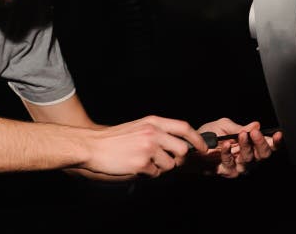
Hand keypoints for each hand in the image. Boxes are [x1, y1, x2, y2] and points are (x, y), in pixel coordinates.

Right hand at [81, 115, 208, 178]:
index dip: (197, 139)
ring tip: (144, 162)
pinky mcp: (142, 163)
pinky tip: (135, 166)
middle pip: (182, 150)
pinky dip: (148, 174)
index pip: (184, 127)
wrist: (92, 146)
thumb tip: (179, 144)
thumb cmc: (114, 139)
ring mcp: (148, 148)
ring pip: (170, 165)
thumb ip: (158, 132)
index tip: (203, 148)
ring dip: (161, 168)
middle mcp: (153, 133)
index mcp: (153, 122)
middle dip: (179, 159)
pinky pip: (155, 174)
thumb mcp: (138, 127)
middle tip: (169, 161)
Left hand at [195, 118, 282, 177]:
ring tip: (241, 135)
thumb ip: (241, 127)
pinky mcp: (227, 172)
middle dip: (261, 143)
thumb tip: (256, 125)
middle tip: (255, 133)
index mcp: (251, 146)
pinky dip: (228, 152)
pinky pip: (230, 163)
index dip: (275, 142)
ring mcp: (239, 167)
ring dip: (246, 146)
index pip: (268, 146)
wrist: (191, 145)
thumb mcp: (225, 126)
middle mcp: (248, 158)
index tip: (277, 134)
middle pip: (263, 155)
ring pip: (249, 159)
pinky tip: (227, 144)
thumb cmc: (209, 135)